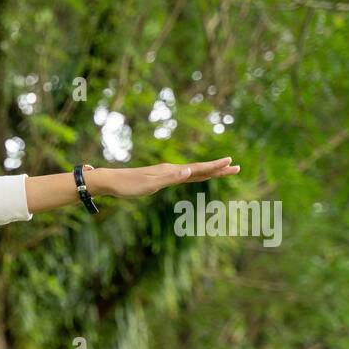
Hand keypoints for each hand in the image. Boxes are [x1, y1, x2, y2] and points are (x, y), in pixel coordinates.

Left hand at [90, 157, 239, 198]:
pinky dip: (196, 175)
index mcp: (171, 171)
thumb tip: (189, 171)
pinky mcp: (161, 177)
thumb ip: (170, 179)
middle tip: (237, 167)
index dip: (215, 167)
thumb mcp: (149, 185)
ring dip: (209, 172)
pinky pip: (184, 176)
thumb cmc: (129, 186)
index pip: (198, 169)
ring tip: (224, 170)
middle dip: (218, 169)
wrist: (112, 182)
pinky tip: (198, 175)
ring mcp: (167, 173)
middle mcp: (172, 170)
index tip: (231, 162)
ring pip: (193, 172)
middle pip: (200, 169)